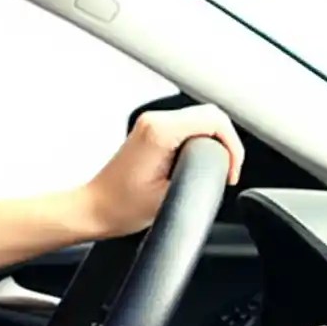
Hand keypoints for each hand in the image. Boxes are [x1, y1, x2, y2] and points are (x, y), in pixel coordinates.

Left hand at [84, 104, 244, 235]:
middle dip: (226, 144)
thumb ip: (201, 175)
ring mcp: (150, 124)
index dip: (232, 147)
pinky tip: (199, 165)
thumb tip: (222, 167)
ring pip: (201, 121)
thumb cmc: (121, 207)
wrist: (94, 209)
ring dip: (214, 143)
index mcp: (159, 131)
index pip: (215, 120)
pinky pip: (187, 128)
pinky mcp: (150, 132)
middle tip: (226, 174)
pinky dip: (200, 143)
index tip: (230, 172)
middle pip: (210, 116)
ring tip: (215, 172)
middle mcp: (153, 121)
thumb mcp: (170, 196)